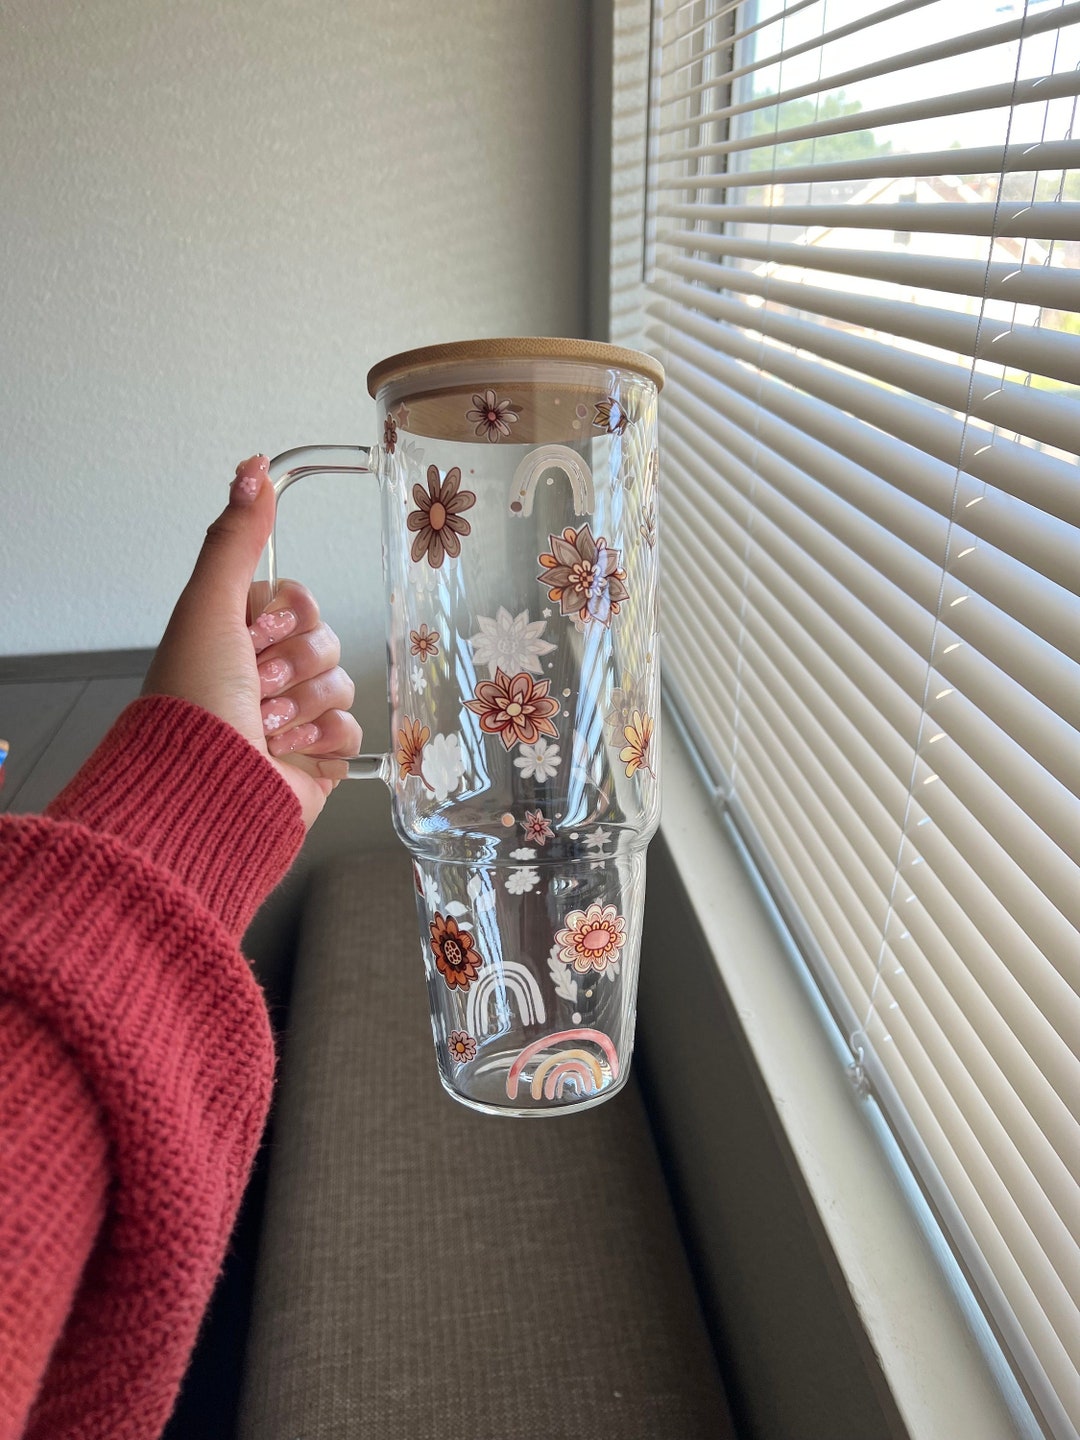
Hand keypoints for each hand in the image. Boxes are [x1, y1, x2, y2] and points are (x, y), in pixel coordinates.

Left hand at [141, 456, 362, 831]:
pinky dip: (321, 738)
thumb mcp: (209, 607)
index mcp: (236, 636)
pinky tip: (288, 750)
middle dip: (292, 662)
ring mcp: (294, 716)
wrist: (206, 791)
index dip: (284, 614)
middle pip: (325, 636)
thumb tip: (252, 467)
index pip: (298, 598)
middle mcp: (264, 673)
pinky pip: (352, 727)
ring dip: (302, 702)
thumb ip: (235, 539)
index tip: (252, 634)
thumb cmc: (194, 702)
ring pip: (340, 681)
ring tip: (264, 726)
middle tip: (255, 685)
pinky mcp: (319, 756)